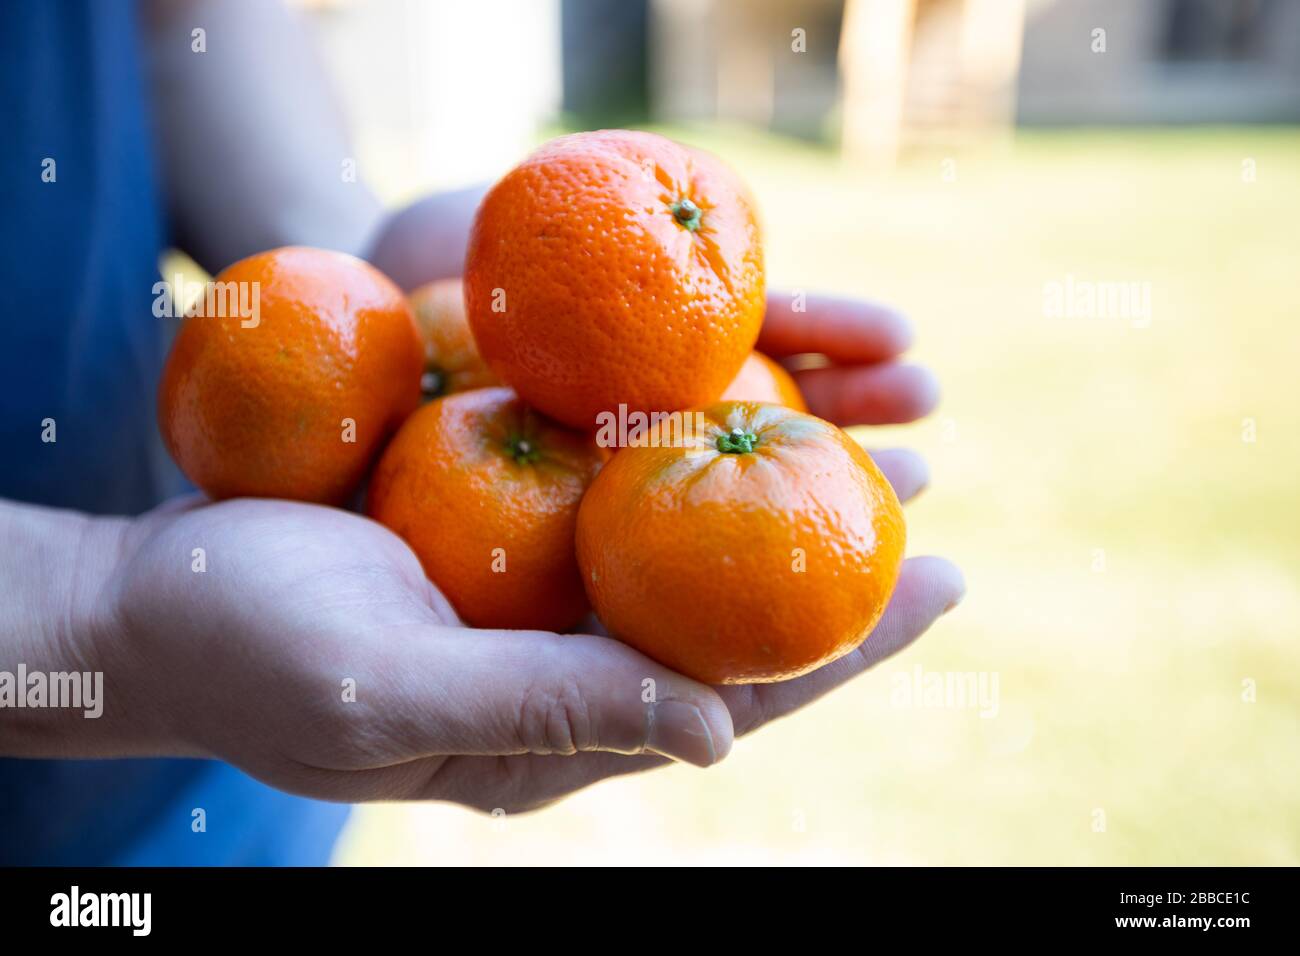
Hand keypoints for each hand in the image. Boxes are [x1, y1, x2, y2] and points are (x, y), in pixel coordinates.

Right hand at [88, 481, 958, 812]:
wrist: (158, 597)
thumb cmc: (259, 654)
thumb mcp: (397, 692)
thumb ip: (552, 709)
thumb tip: (722, 737)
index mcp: (565, 729)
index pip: (737, 694)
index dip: (844, 645)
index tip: (943, 583)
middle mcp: (572, 664)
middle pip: (736, 615)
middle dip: (838, 561)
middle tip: (934, 486)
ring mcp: (539, 592)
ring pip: (690, 545)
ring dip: (775, 487)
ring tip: (871, 428)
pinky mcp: (500, 527)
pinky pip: (617, 489)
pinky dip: (685, 448)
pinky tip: (736, 401)